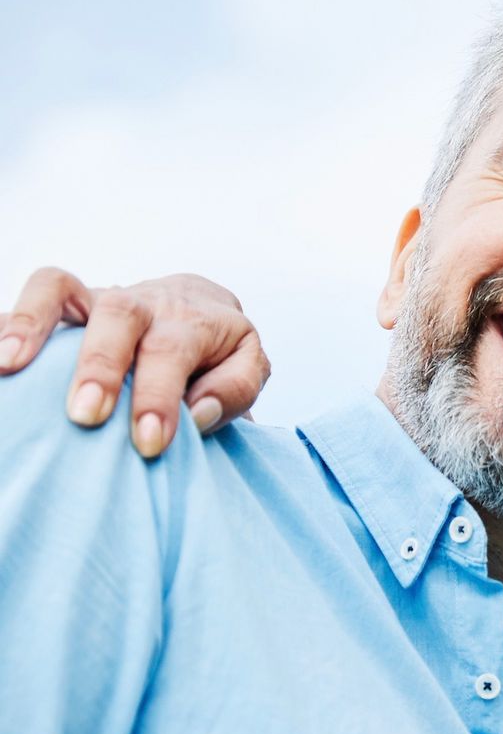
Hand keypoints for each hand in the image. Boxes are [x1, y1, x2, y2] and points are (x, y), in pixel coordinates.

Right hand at [0, 266, 270, 456]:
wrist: (199, 307)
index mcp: (194, 320)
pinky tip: (0, 358)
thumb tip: (199, 413)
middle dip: (101, 367)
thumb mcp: (246, 369)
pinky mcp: (69, 300)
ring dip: (34, 325)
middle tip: (87, 416)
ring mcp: (101, 297)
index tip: (150, 442)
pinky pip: (39, 294)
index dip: (161, 397)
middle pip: (121, 320)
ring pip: (65, 290)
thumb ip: (234, 390)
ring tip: (8, 365)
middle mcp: (145, 302)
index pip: (174, 353)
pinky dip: (14, 320)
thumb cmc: (219, 355)